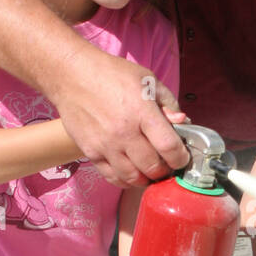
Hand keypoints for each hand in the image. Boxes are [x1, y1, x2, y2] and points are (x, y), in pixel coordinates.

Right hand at [53, 43, 189, 187]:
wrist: (72, 75)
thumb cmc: (111, 74)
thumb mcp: (147, 80)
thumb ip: (168, 103)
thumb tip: (183, 123)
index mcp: (141, 111)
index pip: (169, 147)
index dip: (180, 158)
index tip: (182, 158)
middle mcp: (123, 131)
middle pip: (152, 167)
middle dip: (165, 170)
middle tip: (167, 166)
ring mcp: (105, 144)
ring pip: (133, 178)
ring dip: (146, 179)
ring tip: (150, 172)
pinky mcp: (90, 151)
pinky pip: (112, 177)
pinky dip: (126, 180)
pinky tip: (132, 172)